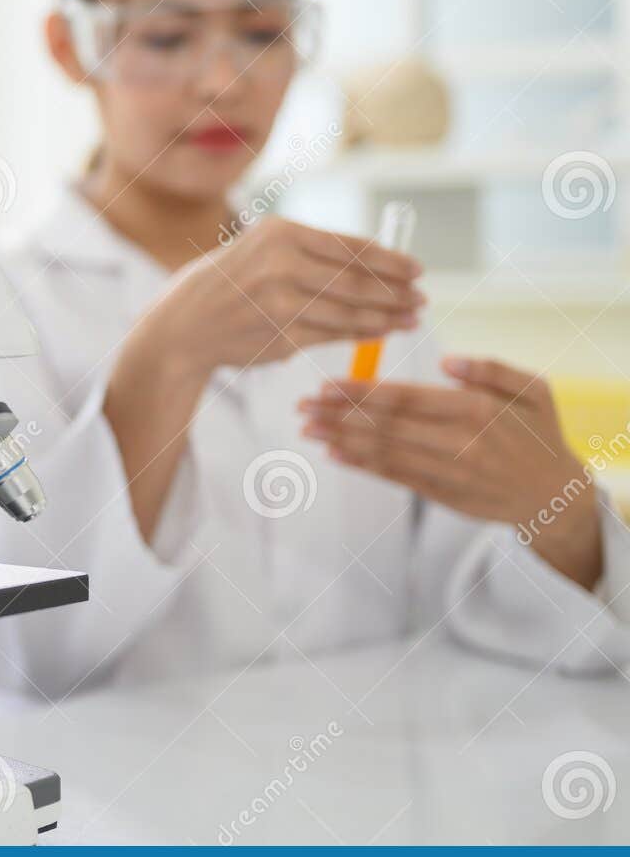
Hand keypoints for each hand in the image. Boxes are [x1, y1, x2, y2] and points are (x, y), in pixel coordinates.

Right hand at [144, 216, 422, 374]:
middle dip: (397, 291)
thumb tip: (374, 259)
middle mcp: (281, 264)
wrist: (182, 325)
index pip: (350, 247)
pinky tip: (381, 331)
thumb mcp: (261, 250)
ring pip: (350, 311)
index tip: (417, 269)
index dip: (390, 260)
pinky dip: (362, 334)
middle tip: (422, 298)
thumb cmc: (228, 282)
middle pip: (357, 280)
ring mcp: (281, 302)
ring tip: (411, 318)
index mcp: (280, 233)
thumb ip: (310, 253)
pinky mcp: (281, 336)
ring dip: (387, 316)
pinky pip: (333, 334)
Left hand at [298, 357, 603, 589]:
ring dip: (342, 441)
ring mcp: (450, 472)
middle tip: (301, 406)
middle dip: (339, 416)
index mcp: (477, 410)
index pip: (406, 398)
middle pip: (387, 426)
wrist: (554, 494)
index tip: (326, 385)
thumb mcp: (534, 389)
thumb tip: (447, 361)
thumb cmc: (540, 432)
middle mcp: (460, 443)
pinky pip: (396, 477)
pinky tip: (335, 454)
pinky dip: (363, 466)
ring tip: (308, 429)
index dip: (361, 392)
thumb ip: (491, 370)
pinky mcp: (443, 495)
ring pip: (386, 453)